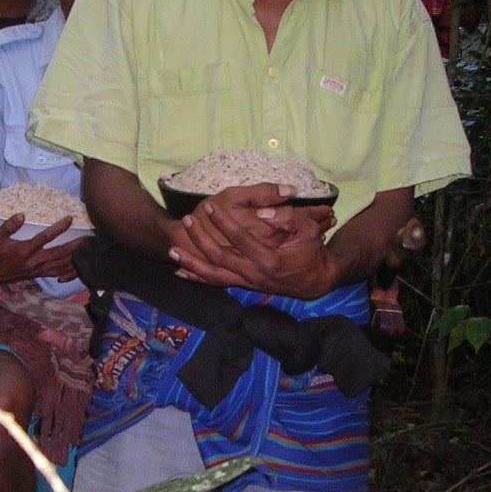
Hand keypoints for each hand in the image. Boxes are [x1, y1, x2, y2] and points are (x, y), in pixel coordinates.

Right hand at [0, 213, 80, 284]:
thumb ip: (8, 226)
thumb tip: (21, 215)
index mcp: (23, 251)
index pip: (45, 238)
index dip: (58, 228)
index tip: (70, 218)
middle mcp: (32, 262)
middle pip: (59, 254)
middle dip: (75, 246)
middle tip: (88, 238)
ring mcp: (36, 270)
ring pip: (60, 265)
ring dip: (74, 258)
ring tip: (87, 250)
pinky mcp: (37, 274)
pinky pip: (55, 273)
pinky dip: (67, 270)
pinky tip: (77, 267)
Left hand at [169, 183, 338, 297]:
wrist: (316, 281)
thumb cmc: (312, 252)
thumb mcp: (309, 230)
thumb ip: (287, 218)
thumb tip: (264, 212)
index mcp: (269, 259)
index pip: (240, 238)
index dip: (223, 221)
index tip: (210, 206)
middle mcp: (254, 274)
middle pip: (219, 257)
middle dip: (200, 238)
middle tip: (187, 220)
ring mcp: (248, 282)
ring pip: (214, 274)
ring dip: (192, 264)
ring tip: (173, 251)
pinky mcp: (244, 285)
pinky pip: (217, 283)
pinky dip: (198, 279)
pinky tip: (182, 273)